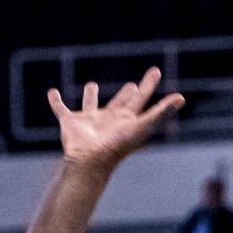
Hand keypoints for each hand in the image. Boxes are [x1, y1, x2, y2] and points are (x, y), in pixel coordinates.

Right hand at [46, 67, 184, 171]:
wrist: (89, 161)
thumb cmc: (117, 146)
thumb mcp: (143, 126)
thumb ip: (161, 111)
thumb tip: (181, 98)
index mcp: (126, 119)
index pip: (141, 98)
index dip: (149, 84)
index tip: (155, 71)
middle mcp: (109, 119)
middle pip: (120, 103)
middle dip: (126, 94)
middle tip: (132, 84)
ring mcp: (89, 121)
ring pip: (91, 105)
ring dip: (91, 96)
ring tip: (91, 85)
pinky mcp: (70, 123)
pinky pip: (61, 109)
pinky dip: (55, 101)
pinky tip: (52, 92)